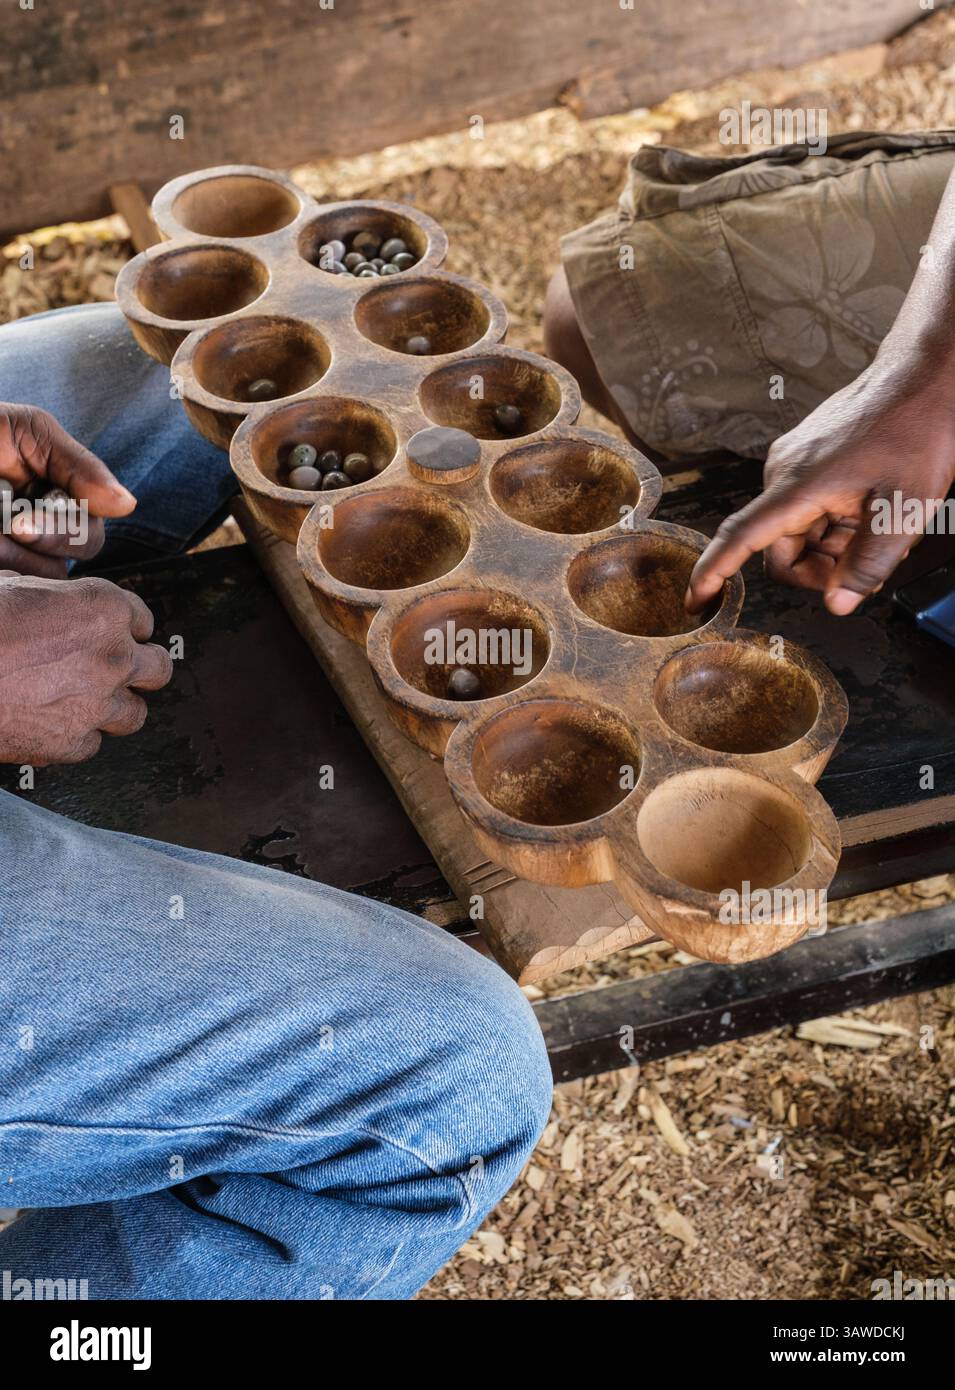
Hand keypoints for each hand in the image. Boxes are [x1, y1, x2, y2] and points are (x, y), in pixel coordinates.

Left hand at [0, 404, 135, 576]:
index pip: (89, 536)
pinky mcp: (4, 570)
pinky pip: (15, 586)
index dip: (63, 532)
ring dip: (8, 558)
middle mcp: (43, 536)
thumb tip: (128, 505)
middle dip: (38, 544)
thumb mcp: (31, 432)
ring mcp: (18, 555)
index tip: (22, 522)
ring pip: (41, 580)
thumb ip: (80, 466)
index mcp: (61, 503)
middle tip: (4, 526)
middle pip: (70, 565)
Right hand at [0, 573, 172, 764]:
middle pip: (157, 668)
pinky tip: (52, 724)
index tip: (114, 634)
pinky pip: (91, 744)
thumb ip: (48, 597)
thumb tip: (49, 602)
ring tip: (87, 702)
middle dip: (139, 668)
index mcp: (103, 608)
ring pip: (134, 714)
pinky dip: (75, 736)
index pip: (141, 619)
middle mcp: (112, 656)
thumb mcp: (11, 584)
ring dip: (115, 707)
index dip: (124, 627)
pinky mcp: (71, 743)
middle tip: (116, 670)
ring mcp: (97, 704)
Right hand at [685, 362, 954, 615]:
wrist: (928, 374)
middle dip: (822, 569)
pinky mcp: (812, 458)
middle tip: (870, 569)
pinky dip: (842, 523)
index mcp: (798, 485)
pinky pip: (814, 508)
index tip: (696, 601)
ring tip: (884, 528)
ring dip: (838, 545)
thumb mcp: (905, 510)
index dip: (714, 573)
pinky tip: (877, 509)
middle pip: (783, 548)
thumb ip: (868, 565)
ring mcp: (798, 463)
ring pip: (803, 531)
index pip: (740, 538)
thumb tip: (837, 604)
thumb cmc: (918, 428)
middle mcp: (786, 473)